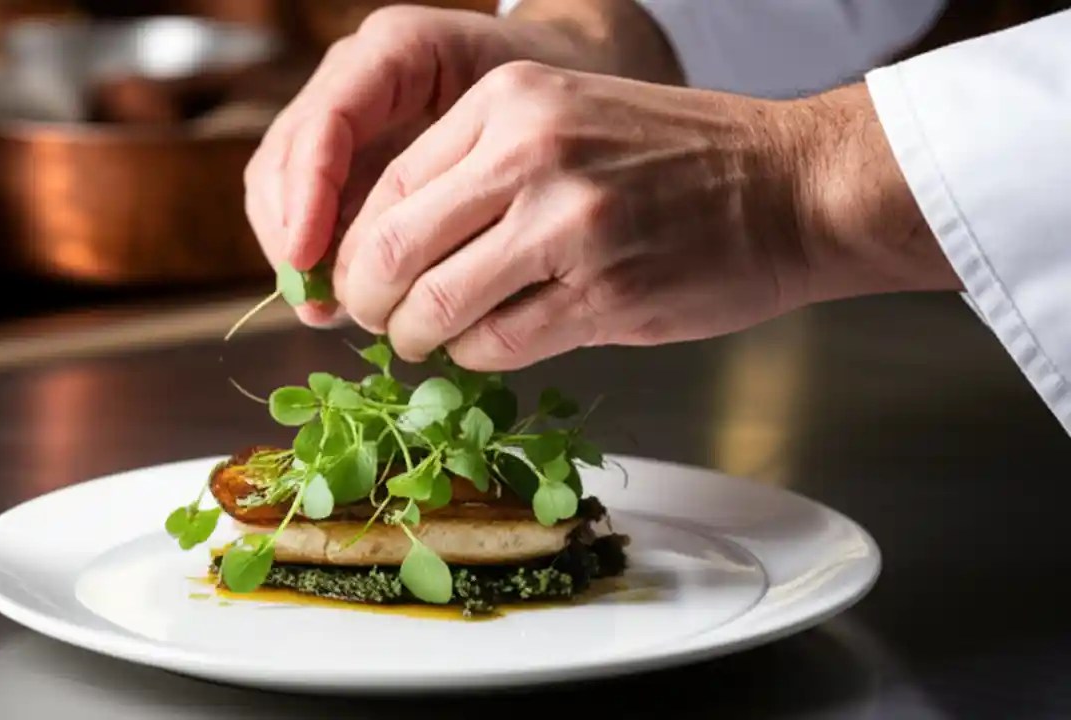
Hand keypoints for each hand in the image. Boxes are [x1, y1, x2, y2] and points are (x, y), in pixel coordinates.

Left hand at [332, 62, 961, 369]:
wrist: (792, 186)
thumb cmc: (674, 159)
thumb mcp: (565, 121)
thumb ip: (475, 172)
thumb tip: (381, 251)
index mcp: (510, 101)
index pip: (386, 186)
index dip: (357, 248)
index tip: (362, 279)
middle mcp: (531, 154)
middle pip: (391, 252)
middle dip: (369, 303)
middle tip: (382, 321)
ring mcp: (569, 227)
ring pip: (435, 307)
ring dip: (418, 339)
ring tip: (430, 339)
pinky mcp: (604, 296)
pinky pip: (497, 345)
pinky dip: (478, 356)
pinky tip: (492, 343)